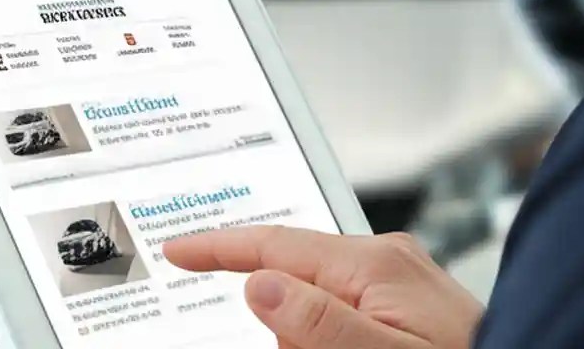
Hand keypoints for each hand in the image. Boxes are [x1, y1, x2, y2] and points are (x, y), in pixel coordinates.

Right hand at [163, 227, 483, 348]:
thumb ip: (321, 326)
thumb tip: (259, 284)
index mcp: (376, 265)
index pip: (276, 245)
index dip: (219, 248)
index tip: (177, 250)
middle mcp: (386, 261)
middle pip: (293, 287)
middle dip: (288, 336)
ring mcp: (399, 281)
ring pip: (317, 314)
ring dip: (317, 346)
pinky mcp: (407, 303)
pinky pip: (346, 322)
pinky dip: (339, 344)